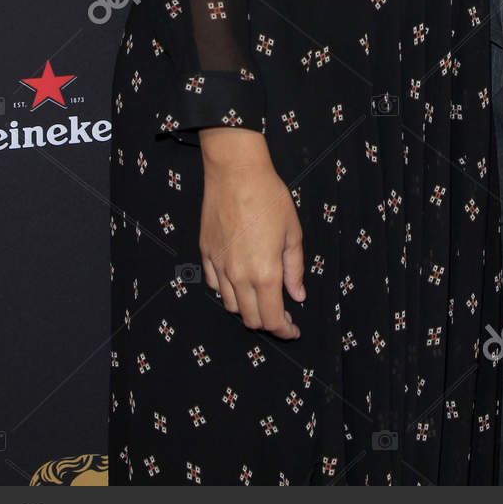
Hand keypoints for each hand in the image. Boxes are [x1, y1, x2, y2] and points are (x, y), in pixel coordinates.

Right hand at [198, 129, 305, 338]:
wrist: (235, 172)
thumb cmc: (269, 198)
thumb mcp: (292, 232)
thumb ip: (294, 269)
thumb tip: (297, 295)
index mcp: (265, 273)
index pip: (272, 319)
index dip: (284, 330)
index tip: (293, 330)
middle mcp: (239, 276)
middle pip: (250, 318)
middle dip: (268, 322)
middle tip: (282, 315)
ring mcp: (219, 266)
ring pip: (231, 306)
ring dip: (247, 309)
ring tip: (261, 297)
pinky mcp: (206, 254)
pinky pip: (216, 286)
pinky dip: (229, 291)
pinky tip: (240, 281)